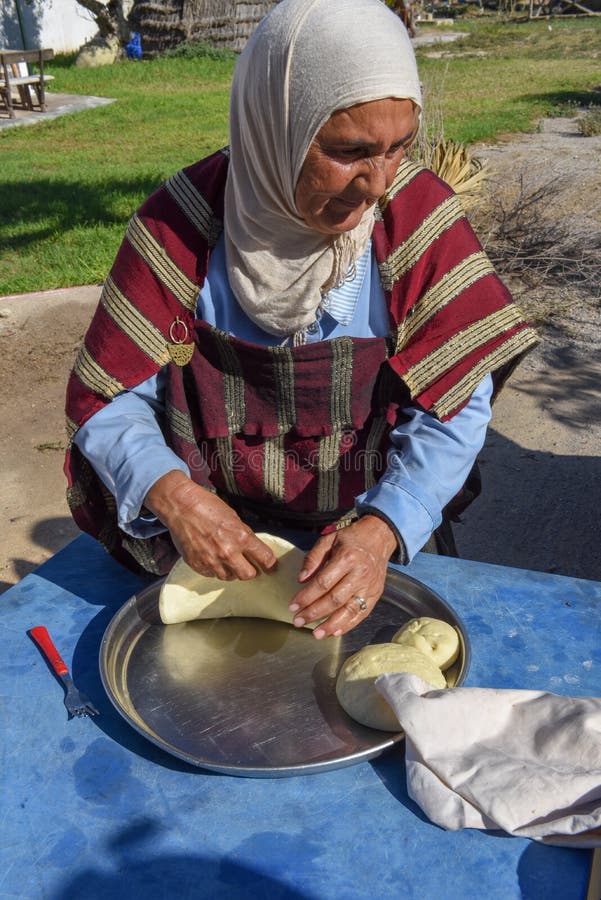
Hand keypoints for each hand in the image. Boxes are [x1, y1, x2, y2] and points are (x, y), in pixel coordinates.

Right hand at [144, 470, 276, 579]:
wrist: (180, 506)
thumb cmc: (207, 506)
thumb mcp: (233, 517)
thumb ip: (243, 535)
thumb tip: (251, 549)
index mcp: (241, 537)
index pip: (265, 559)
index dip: (270, 564)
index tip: (270, 566)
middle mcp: (228, 552)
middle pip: (248, 575)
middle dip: (251, 571)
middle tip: (248, 565)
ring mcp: (212, 561)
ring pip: (229, 577)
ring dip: (231, 570)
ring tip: (226, 558)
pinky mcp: (198, 565)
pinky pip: (212, 574)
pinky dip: (214, 568)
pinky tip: (211, 556)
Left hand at [288, 515, 397, 638]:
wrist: (380, 537)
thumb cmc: (351, 538)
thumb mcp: (329, 539)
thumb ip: (313, 558)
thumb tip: (301, 579)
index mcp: (346, 558)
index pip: (323, 583)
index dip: (306, 596)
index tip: (292, 606)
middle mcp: (360, 574)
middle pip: (334, 599)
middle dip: (314, 613)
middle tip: (298, 621)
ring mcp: (369, 587)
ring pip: (349, 610)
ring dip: (330, 624)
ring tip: (315, 634)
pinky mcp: (376, 595)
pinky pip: (361, 614)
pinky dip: (348, 625)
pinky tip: (334, 632)